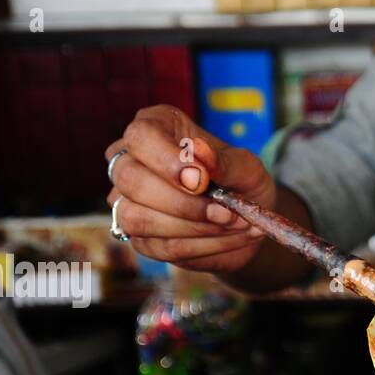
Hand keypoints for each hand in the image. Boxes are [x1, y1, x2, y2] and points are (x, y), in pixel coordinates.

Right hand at [105, 105, 276, 273]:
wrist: (247, 218)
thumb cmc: (241, 180)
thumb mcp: (246, 166)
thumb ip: (225, 162)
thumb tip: (201, 156)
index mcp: (155, 128)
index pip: (140, 135)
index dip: (167, 159)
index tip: (202, 178)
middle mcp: (130, 163)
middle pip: (130, 180)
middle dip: (182, 202)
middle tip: (226, 211)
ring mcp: (127, 202)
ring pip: (136, 218)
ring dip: (193, 228)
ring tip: (234, 224)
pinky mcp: (138, 238)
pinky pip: (160, 246)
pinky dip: (202, 245)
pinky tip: (231, 238)